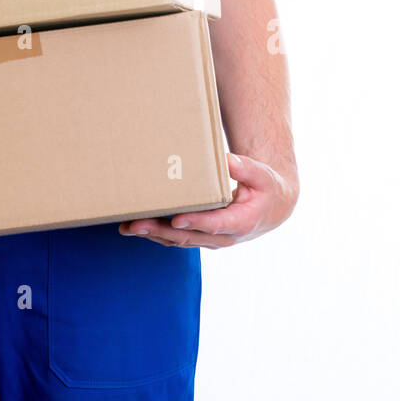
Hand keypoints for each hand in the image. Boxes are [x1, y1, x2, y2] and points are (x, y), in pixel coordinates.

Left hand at [118, 152, 298, 248]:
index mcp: (240, 222)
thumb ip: (246, 168)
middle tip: (137, 224)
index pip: (215, 225)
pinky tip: (135, 227)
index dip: (196, 223)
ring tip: (128, 226)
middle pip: (189, 236)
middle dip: (161, 230)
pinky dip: (156, 234)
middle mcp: (223, 237)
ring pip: (179, 240)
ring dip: (153, 234)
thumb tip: (228, 160)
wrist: (271, 208)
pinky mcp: (200, 236)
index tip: (176, 219)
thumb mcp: (262, 176)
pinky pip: (176, 238)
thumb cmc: (265, 187)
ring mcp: (210, 239)